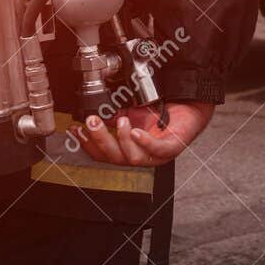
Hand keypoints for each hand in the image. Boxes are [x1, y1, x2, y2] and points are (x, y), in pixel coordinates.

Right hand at [77, 101, 215, 166]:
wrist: (188, 105)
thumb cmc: (161, 113)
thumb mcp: (130, 112)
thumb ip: (112, 116)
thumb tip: (92, 114)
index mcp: (127, 150)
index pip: (101, 154)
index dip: (86, 143)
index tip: (75, 129)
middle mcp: (140, 156)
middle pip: (114, 158)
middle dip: (99, 140)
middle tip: (92, 122)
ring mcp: (157, 155)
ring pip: (133, 158)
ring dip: (122, 140)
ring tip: (120, 121)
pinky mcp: (173, 148)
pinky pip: (157, 150)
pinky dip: (144, 142)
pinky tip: (136, 131)